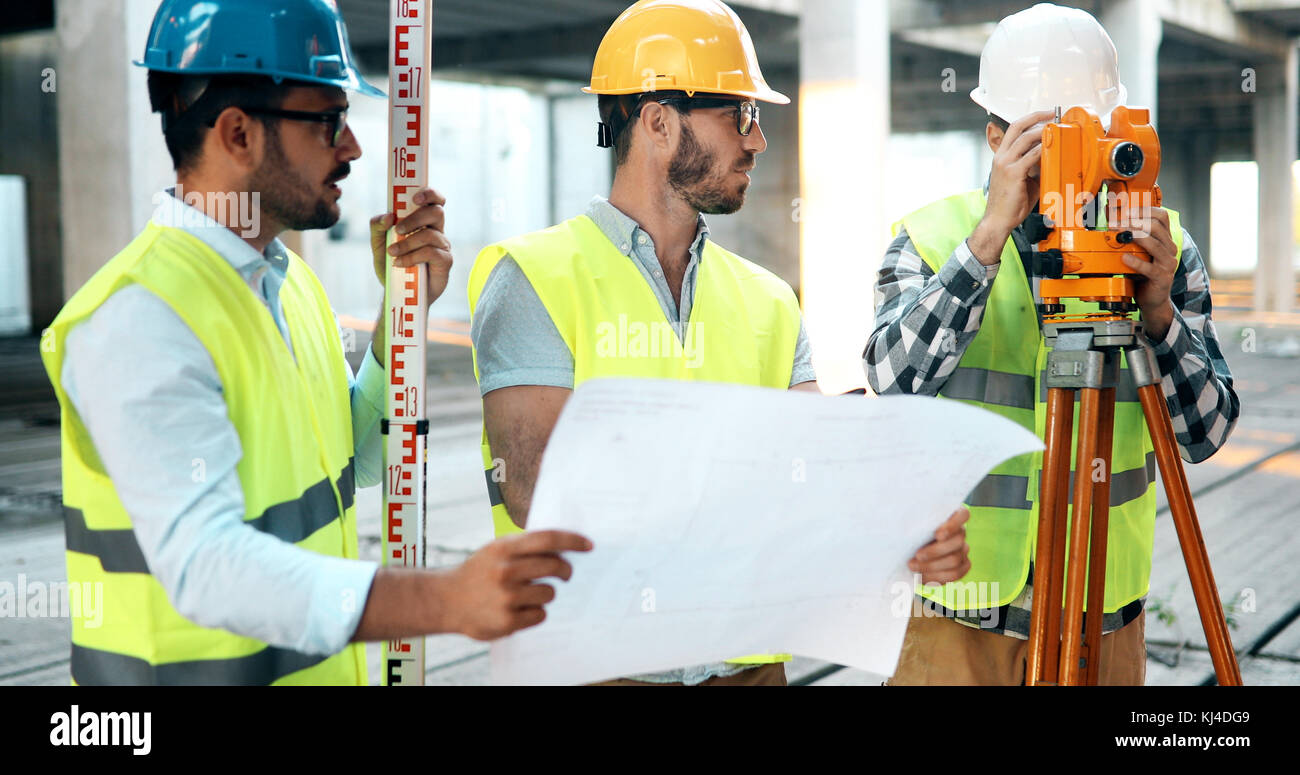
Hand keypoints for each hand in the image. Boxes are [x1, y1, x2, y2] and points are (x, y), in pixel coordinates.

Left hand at [369, 187, 452, 304]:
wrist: (397, 293)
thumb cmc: (391, 265)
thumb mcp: (377, 244)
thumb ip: (377, 227)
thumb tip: (389, 216)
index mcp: (423, 221)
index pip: (434, 200)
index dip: (429, 194)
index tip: (414, 199)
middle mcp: (436, 230)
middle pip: (436, 211)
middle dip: (415, 218)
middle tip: (398, 230)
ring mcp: (442, 246)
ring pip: (430, 234)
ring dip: (407, 243)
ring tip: (392, 253)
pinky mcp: (445, 262)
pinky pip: (432, 253)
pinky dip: (412, 257)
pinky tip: (400, 264)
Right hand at [441, 530, 592, 640]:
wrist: (446, 600)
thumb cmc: (479, 572)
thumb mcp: (496, 549)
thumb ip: (525, 546)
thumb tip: (565, 546)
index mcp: (505, 548)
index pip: (548, 539)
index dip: (573, 541)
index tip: (589, 545)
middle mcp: (506, 571)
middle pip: (555, 567)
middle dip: (566, 571)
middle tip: (566, 575)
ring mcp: (506, 597)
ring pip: (549, 593)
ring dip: (546, 594)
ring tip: (528, 594)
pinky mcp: (507, 621)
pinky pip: (540, 615)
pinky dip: (535, 612)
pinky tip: (519, 610)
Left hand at [908, 507, 970, 584]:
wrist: (907, 550)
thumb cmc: (908, 532)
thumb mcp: (910, 524)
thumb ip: (914, 522)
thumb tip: (906, 523)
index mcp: (952, 515)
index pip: (963, 515)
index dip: (953, 526)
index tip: (937, 535)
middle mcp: (960, 532)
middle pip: (958, 541)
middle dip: (935, 551)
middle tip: (917, 555)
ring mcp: (963, 549)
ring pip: (955, 559)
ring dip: (932, 566)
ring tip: (913, 566)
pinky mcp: (962, 565)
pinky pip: (955, 573)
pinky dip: (937, 577)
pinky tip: (922, 576)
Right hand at [970, 110, 1055, 264]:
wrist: (999, 220)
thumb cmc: (1010, 203)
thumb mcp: (1023, 179)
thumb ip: (1034, 166)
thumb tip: (1051, 157)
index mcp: (1001, 157)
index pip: (1013, 130)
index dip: (1029, 119)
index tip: (1044, 115)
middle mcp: (1001, 157)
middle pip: (1018, 127)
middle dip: (1037, 117)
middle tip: (1052, 114)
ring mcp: (1005, 164)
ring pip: (1025, 138)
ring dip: (1043, 131)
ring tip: (1055, 128)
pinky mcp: (1013, 173)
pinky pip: (1031, 156)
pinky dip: (1044, 150)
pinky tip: (1053, 147)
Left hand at [1117, 206, 1177, 339]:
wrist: (1152, 299)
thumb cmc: (1143, 273)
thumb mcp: (1139, 252)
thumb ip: (1132, 238)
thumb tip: (1113, 222)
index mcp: (1166, 239)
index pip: (1162, 216)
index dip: (1144, 210)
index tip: (1126, 210)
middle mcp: (1170, 249)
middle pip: (1156, 227)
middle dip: (1135, 222)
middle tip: (1118, 222)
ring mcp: (1168, 263)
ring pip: (1155, 245)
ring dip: (1136, 237)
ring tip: (1121, 235)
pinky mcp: (1161, 277)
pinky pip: (1149, 267)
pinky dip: (1135, 262)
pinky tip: (1124, 258)